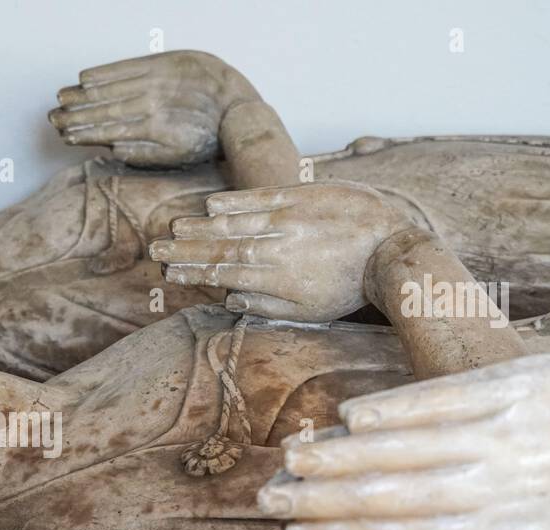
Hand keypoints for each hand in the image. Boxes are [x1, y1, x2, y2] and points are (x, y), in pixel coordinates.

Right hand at [48, 51, 232, 167]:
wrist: (235, 107)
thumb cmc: (206, 138)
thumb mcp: (178, 157)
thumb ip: (144, 155)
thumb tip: (112, 148)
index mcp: (152, 129)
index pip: (108, 130)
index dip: (83, 133)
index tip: (63, 136)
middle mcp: (150, 103)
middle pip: (103, 108)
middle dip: (75, 114)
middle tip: (52, 118)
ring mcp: (155, 81)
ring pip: (110, 87)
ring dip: (83, 94)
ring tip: (61, 98)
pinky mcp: (162, 64)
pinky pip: (126, 67)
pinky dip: (104, 72)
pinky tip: (85, 77)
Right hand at [148, 182, 412, 321]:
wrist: (392, 251)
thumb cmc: (350, 288)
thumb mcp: (310, 312)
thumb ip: (266, 307)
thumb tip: (229, 299)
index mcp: (275, 279)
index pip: (223, 273)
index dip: (192, 271)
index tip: (168, 271)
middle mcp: (276, 248)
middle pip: (220, 247)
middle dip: (185, 248)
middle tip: (156, 248)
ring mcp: (288, 220)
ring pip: (235, 222)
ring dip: (201, 225)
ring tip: (174, 227)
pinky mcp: (303, 197)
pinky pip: (260, 198)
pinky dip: (234, 201)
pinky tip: (211, 204)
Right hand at [256, 355, 549, 529]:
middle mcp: (492, 483)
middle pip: (388, 490)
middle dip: (320, 498)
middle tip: (268, 499)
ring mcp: (506, 431)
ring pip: (406, 443)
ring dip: (342, 452)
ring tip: (293, 457)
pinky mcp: (523, 386)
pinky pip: (445, 396)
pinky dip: (396, 407)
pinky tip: (352, 414)